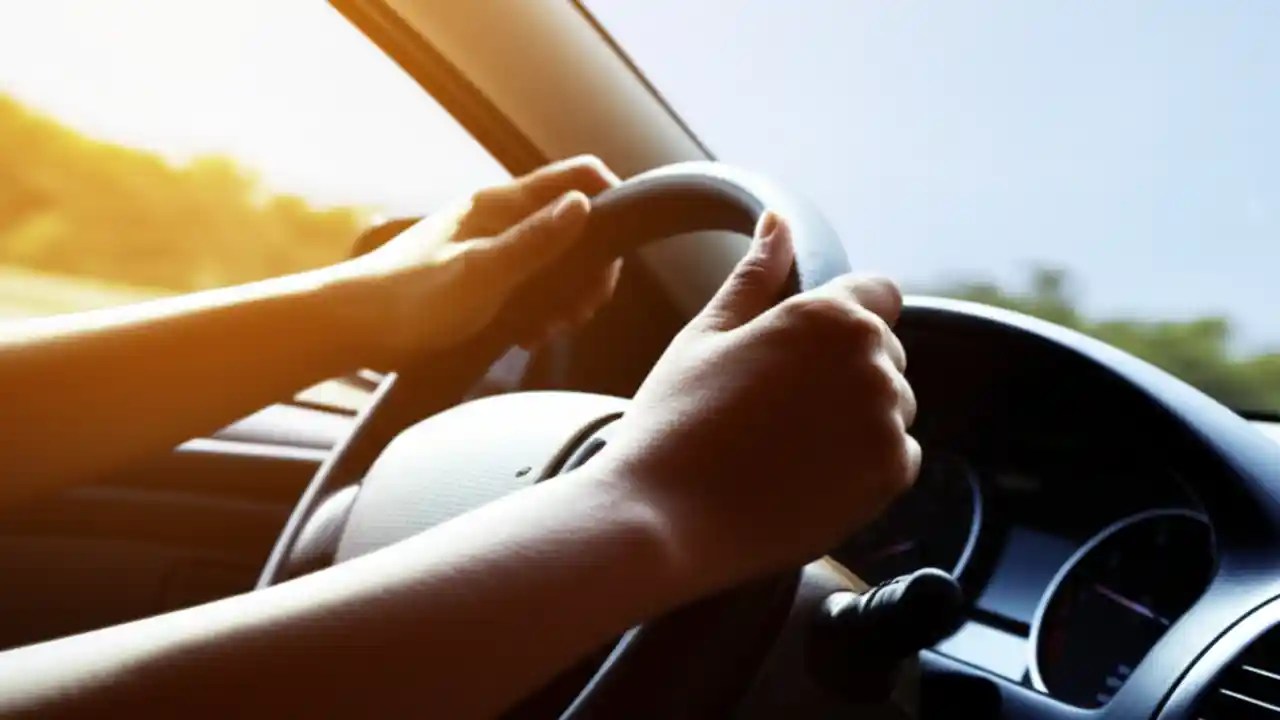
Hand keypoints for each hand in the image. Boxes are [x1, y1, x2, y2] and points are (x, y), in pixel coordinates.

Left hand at [339, 156, 622, 364]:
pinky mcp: (477, 275)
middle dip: (589, 269)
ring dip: (564, 295)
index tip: (611, 262)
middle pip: (574, 223)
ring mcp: (488, 244)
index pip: (580, 177)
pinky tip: (525, 336)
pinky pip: (527, 283)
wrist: (350, 326)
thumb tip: (585, 205)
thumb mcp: (485, 273)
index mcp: (502, 204)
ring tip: (549, 331)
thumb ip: (536, 240)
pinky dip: (537, 308)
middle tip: (580, 313)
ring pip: (553, 258)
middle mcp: (499, 216)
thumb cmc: (412, 300)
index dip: (610, 207)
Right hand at [595, 212, 919, 588]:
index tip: (803, 356)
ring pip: (891, 406)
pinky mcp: (892, 475)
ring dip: (855, 419)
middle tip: (775, 409)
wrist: (666, 519)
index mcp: (828, 315)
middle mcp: (872, 360)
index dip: (841, 321)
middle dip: (844, 372)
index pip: (879, 294)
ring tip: (785, 447)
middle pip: (884, 353)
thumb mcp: (707, 335)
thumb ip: (755, 274)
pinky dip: (862, 465)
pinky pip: (896, 455)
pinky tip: (803, 475)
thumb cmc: (675, 422)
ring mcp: (887, 420)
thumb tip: (778, 221)